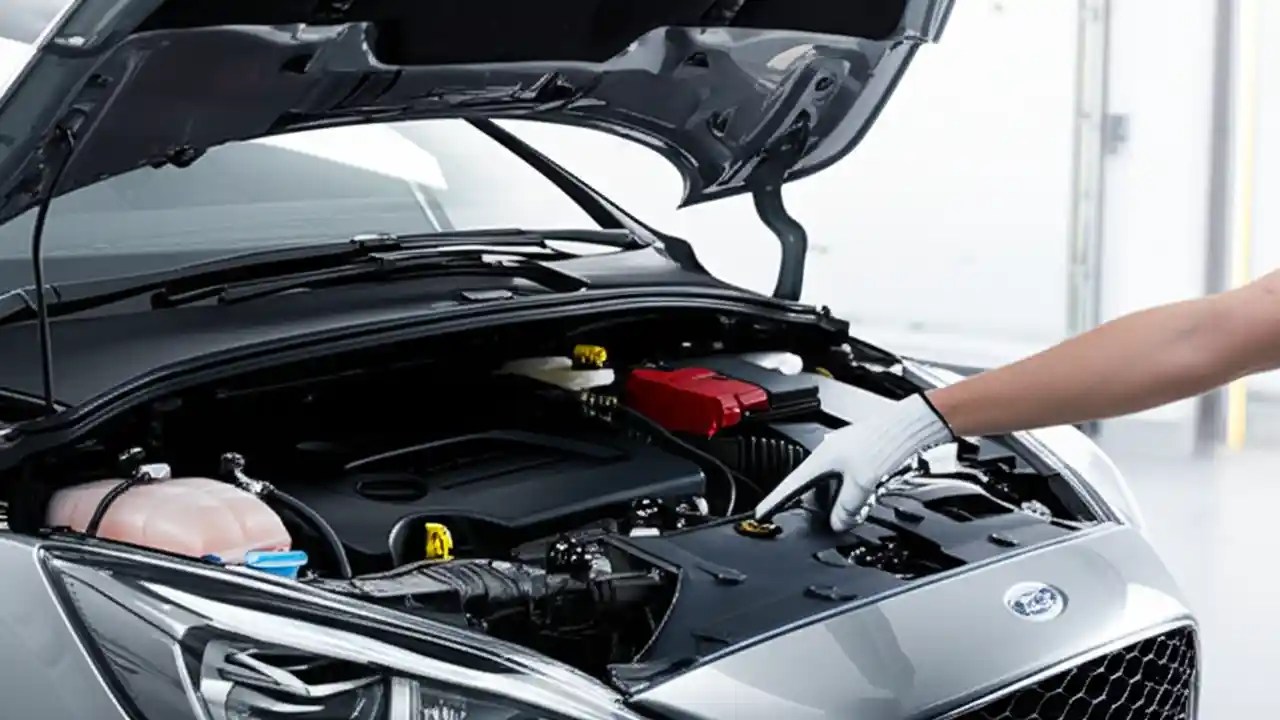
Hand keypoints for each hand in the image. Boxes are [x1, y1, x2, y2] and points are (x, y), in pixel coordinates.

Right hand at [753, 394, 953, 530]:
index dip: (775, 500)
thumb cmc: (884, 443)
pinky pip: (850, 478)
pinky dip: (855, 491)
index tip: (762, 511)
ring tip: (855, 509)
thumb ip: (847, 507)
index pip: (791, 484)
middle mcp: (830, 453)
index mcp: (821, 458)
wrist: (911, 426)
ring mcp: (846, 452)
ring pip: (834, 482)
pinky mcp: (862, 454)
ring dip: (841, 498)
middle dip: (818, 504)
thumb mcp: (862, 484)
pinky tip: (868, 496)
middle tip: (823, 520)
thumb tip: (838, 522)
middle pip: (814, 485)